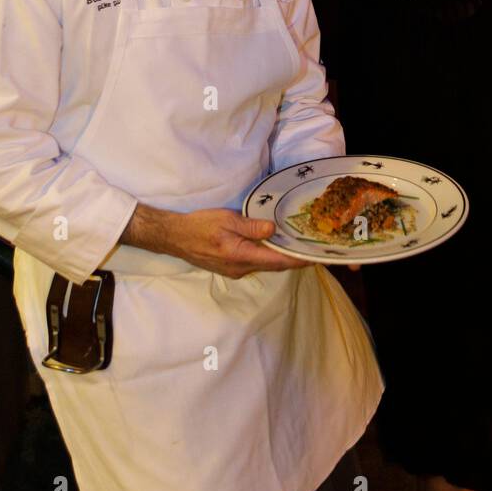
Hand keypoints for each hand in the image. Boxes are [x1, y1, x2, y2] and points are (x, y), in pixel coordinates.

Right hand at [125, 203, 307, 278]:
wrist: (176, 237)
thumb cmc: (200, 225)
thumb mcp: (226, 219)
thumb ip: (250, 226)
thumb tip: (273, 229)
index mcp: (241, 255)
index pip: (276, 260)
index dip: (297, 260)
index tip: (315, 257)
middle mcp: (241, 268)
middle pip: (274, 266)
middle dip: (294, 259)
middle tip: (313, 249)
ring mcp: (235, 271)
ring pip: (265, 266)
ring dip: (281, 258)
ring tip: (299, 246)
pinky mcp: (231, 268)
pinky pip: (256, 264)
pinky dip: (268, 257)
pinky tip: (275, 247)